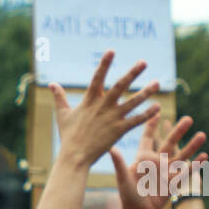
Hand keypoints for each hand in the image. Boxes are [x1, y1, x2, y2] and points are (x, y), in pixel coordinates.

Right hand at [51, 51, 159, 168]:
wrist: (74, 157)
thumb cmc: (68, 136)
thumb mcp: (62, 114)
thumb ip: (59, 97)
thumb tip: (51, 84)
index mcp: (89, 100)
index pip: (98, 78)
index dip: (104, 64)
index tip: (111, 50)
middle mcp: (102, 106)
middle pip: (120, 86)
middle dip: (132, 73)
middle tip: (144, 62)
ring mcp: (112, 118)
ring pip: (132, 102)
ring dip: (145, 92)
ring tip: (157, 83)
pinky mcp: (119, 131)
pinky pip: (136, 120)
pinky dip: (147, 114)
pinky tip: (157, 106)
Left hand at [111, 113, 206, 208]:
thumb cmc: (127, 196)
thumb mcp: (122, 178)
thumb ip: (119, 163)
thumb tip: (110, 148)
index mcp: (143, 159)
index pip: (148, 139)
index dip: (151, 126)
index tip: (156, 111)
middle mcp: (157, 162)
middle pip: (169, 143)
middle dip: (179, 131)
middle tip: (189, 119)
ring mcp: (167, 171)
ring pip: (182, 155)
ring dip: (192, 146)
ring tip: (202, 135)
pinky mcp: (174, 182)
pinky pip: (187, 171)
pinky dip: (196, 165)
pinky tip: (205, 156)